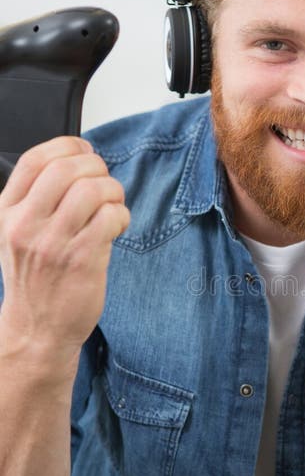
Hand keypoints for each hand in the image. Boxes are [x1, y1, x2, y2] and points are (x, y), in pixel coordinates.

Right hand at [0, 136, 129, 364]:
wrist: (38, 329)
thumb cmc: (36, 279)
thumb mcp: (17, 234)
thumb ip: (36, 199)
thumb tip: (77, 159)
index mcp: (6, 212)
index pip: (35, 160)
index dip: (68, 146)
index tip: (86, 153)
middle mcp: (25, 225)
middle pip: (67, 168)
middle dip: (97, 168)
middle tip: (104, 186)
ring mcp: (52, 243)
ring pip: (93, 189)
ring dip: (113, 192)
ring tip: (113, 207)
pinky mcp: (82, 259)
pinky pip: (111, 216)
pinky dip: (122, 216)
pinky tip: (117, 228)